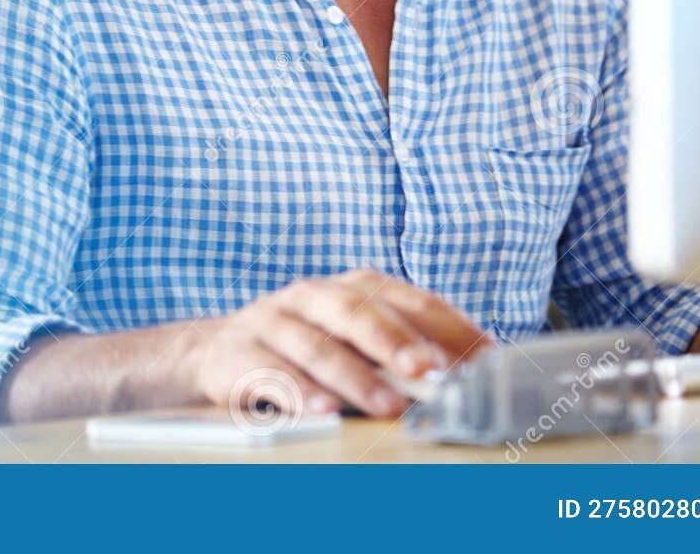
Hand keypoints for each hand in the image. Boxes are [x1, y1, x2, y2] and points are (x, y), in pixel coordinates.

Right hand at [185, 268, 489, 417]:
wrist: (217, 351)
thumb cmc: (306, 350)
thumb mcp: (353, 344)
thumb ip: (403, 356)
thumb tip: (474, 380)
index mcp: (351, 288)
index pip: (408, 299)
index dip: (447, 326)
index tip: (483, 359)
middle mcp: (311, 296)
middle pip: (356, 310)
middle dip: (396, 342)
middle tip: (429, 372)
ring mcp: (271, 322)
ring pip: (314, 344)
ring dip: (354, 376)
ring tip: (386, 405)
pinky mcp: (236, 354)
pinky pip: (269, 371)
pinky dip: (299, 392)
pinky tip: (325, 410)